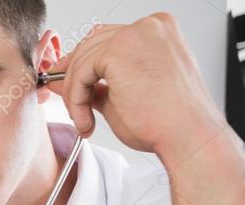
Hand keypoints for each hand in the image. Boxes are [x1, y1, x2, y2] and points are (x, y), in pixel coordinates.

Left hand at [47, 13, 224, 162]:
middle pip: (92, 44)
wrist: (185, 134)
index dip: (84, 64)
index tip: (70, 85)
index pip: (108, 40)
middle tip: (70, 104)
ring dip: (75, 95)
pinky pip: (80, 74)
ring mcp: (134, 35)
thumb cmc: (166, 121)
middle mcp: (148, 27)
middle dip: (73, 77)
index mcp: (156, 32)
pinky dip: (76, 100)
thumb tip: (62, 82)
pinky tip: (86, 121)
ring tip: (84, 121)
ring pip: (83, 60)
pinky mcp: (118, 51)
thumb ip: (95, 85)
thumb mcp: (122, 96)